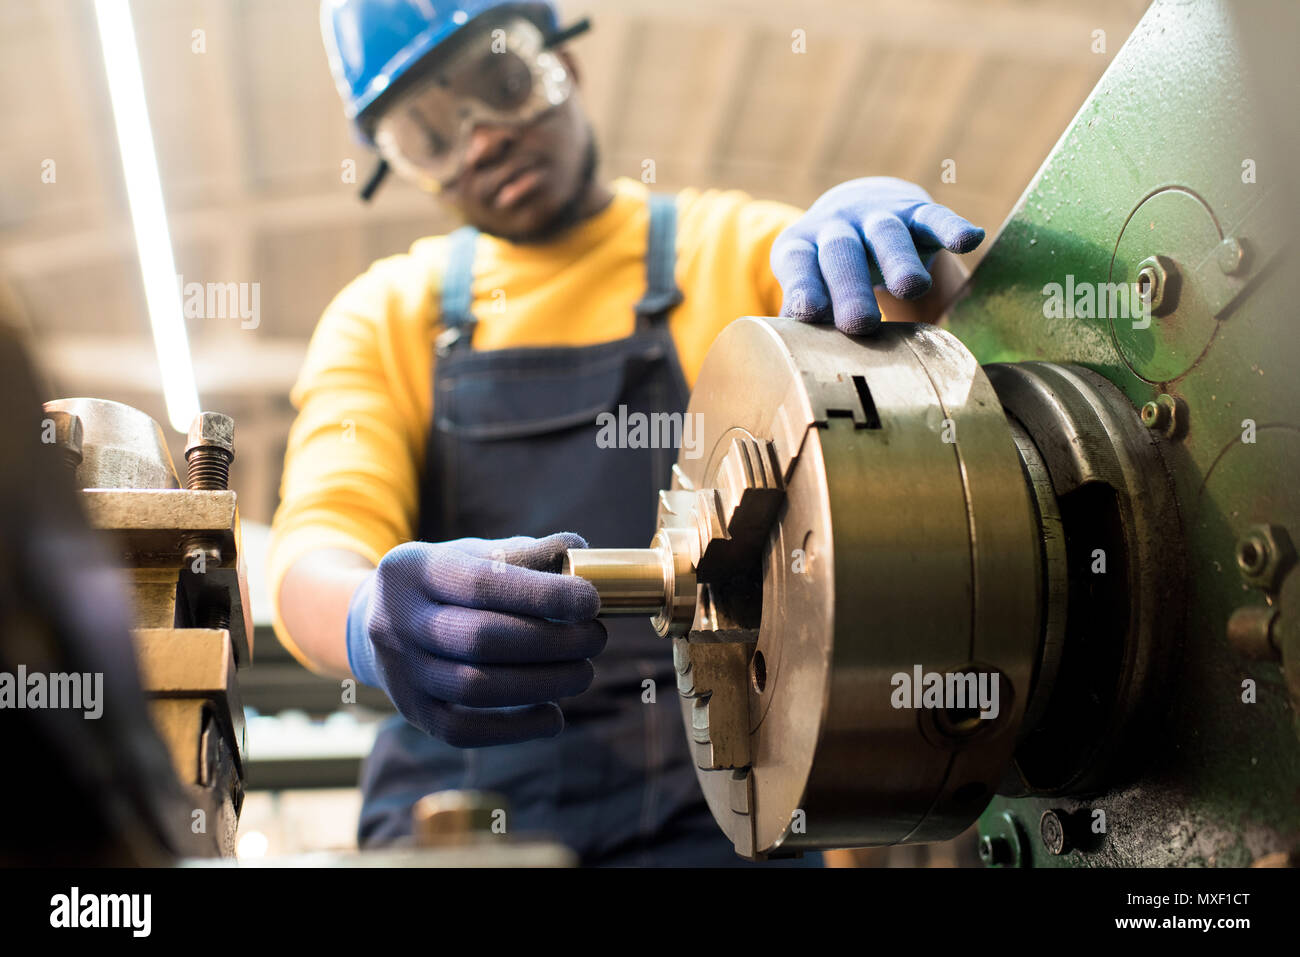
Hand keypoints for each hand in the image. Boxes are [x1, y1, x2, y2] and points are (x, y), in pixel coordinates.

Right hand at [346, 533, 604, 746]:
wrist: (379, 621)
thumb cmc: (448, 583)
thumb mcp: (474, 554)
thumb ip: (525, 554)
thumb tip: (579, 552)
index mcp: (414, 569)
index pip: (482, 584)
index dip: (541, 595)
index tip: (591, 602)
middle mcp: (396, 621)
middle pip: (480, 639)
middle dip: (551, 642)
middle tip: (596, 638)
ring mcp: (399, 671)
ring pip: (474, 688)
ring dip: (543, 684)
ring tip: (584, 672)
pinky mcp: (412, 712)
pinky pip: (464, 731)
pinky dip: (516, 729)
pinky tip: (554, 714)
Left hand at [770, 176, 984, 334]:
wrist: (860, 205)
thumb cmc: (829, 270)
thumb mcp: (813, 287)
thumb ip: (812, 319)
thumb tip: (806, 361)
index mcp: (802, 247)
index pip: (799, 264)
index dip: (803, 286)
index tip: (807, 313)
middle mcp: (837, 226)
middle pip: (842, 253)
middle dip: (851, 287)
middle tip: (859, 324)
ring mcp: (878, 216)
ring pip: (887, 234)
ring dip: (899, 260)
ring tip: (911, 289)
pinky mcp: (917, 212)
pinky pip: (934, 216)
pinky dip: (951, 227)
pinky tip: (969, 240)